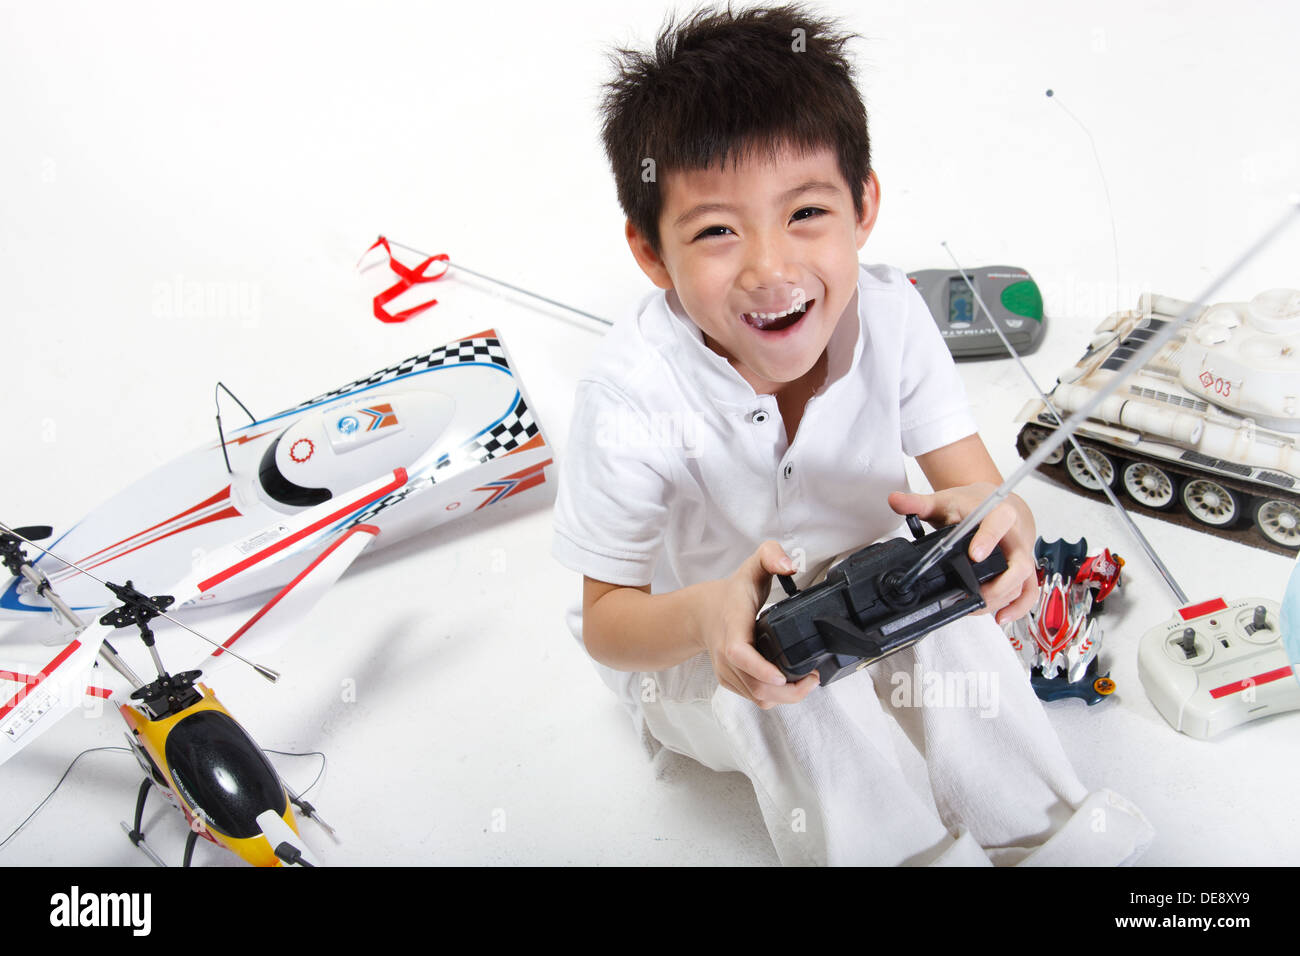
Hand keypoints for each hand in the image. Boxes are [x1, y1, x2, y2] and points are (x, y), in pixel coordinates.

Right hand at [697, 540, 819, 707]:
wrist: (701, 613)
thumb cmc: (732, 592)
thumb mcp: (752, 566)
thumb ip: (771, 555)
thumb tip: (790, 564)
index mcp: (732, 626)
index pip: (739, 653)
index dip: (761, 669)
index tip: (783, 676)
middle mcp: (725, 654)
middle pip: (755, 685)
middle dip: (789, 691)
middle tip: (812, 678)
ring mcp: (726, 670)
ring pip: (757, 696)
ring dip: (786, 697)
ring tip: (807, 681)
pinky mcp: (730, 681)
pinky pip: (754, 698)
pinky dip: (775, 697)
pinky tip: (790, 684)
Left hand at [888, 485, 1037, 625]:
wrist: (1000, 505)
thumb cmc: (975, 504)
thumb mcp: (945, 501)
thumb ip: (920, 502)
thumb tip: (895, 500)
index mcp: (999, 514)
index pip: (999, 524)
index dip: (988, 539)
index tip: (974, 555)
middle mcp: (1016, 538)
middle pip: (1018, 563)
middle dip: (999, 583)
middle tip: (976, 593)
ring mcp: (1022, 557)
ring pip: (1023, 582)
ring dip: (1002, 600)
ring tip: (978, 608)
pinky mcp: (1024, 572)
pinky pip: (1028, 592)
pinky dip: (1018, 608)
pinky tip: (1000, 617)